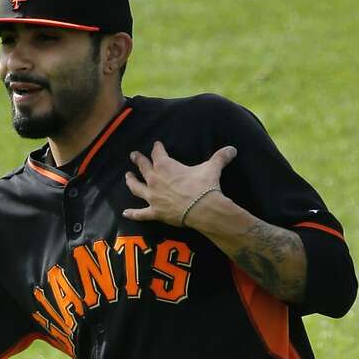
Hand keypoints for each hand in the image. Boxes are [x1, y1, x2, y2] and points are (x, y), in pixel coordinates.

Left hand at [123, 141, 237, 227]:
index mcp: (165, 165)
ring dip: (131, 181)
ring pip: (136, 187)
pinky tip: (125, 213)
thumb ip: (220, 157)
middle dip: (138, 160)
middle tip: (133, 155)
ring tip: (127, 177)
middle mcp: (155, 179)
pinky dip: (132, 214)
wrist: (203, 209)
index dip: (157, 148)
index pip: (158, 153)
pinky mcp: (155, 212)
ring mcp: (152, 197)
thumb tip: (232, 149)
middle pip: (143, 167)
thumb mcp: (212, 167)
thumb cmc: (205, 186)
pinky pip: (141, 214)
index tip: (156, 145)